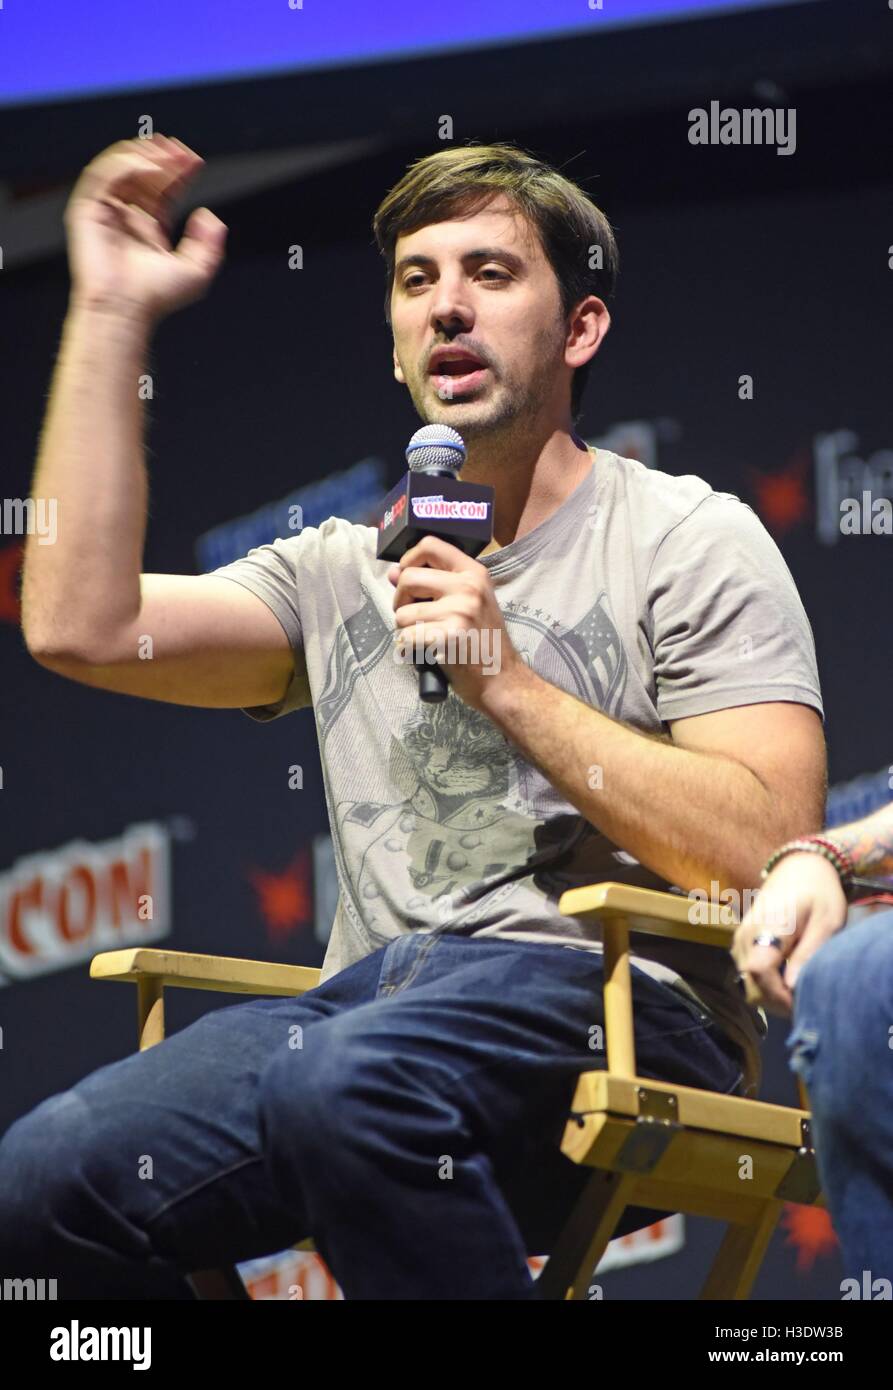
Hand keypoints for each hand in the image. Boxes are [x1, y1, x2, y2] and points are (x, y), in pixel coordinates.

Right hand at [64, 133, 226, 324]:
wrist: (125, 308)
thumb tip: (210, 215)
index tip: (194, 161)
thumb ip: (210, 245)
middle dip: (161, 159)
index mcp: (148, 228)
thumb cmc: (156, 297)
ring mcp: (105, 212)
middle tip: (179, 149)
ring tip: (163, 153)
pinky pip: (101, 177)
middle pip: (143, 176)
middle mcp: (126, 218)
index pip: (162, 190)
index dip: (177, 173)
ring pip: (120, 171)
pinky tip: (144, 163)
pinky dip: (121, 165)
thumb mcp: (197, 272)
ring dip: (142, 156)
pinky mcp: (86, 211)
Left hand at [388, 534, 521, 710]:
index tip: (407, 577)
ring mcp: (459, 611)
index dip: (409, 559)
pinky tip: (423, 654)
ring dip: (405, 630)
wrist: (503, 680)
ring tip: (425, 639)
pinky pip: (405, 637)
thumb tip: (394, 572)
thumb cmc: (483, 642)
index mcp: (474, 573)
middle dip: (400, 601)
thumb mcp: (467, 604)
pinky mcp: (447, 637)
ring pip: (402, 613)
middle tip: (413, 617)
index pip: (429, 545)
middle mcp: (468, 587)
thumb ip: (432, 585)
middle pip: (408, 578)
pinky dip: (407, 649)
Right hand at [732, 851, 847, 1015]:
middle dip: (777, 1001)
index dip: (779, 995)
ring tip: (798, 990)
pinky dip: (765, 982)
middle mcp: (746, 934)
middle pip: (751, 984)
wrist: (800, 868)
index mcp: (769, 926)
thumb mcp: (826, 922)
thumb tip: (791, 987)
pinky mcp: (741, 940)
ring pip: (747, 982)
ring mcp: (740, 937)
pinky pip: (747, 972)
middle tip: (804, 1000)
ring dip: (771, 993)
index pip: (759, 971)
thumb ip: (807, 953)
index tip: (801, 1002)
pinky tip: (787, 977)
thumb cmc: (819, 893)